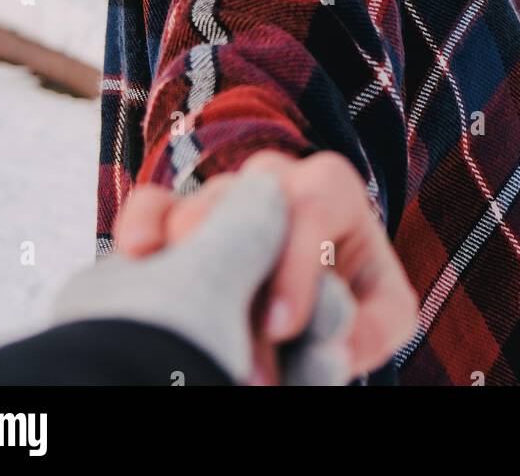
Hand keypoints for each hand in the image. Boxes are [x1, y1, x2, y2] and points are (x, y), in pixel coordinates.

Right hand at [116, 150, 418, 380]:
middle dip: (238, 257)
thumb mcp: (380, 314)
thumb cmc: (349, 304)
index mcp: (331, 189)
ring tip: (187, 307)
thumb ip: (373, 324)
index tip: (282, 328)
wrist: (304, 319)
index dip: (296, 265)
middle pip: (251, 195)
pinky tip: (139, 253)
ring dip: (193, 257)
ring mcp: (221, 195)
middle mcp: (274, 180)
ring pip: (202, 204)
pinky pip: (152, 203)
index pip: (313, 204)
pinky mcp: (173, 217)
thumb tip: (334, 340)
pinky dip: (144, 222)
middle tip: (227, 321)